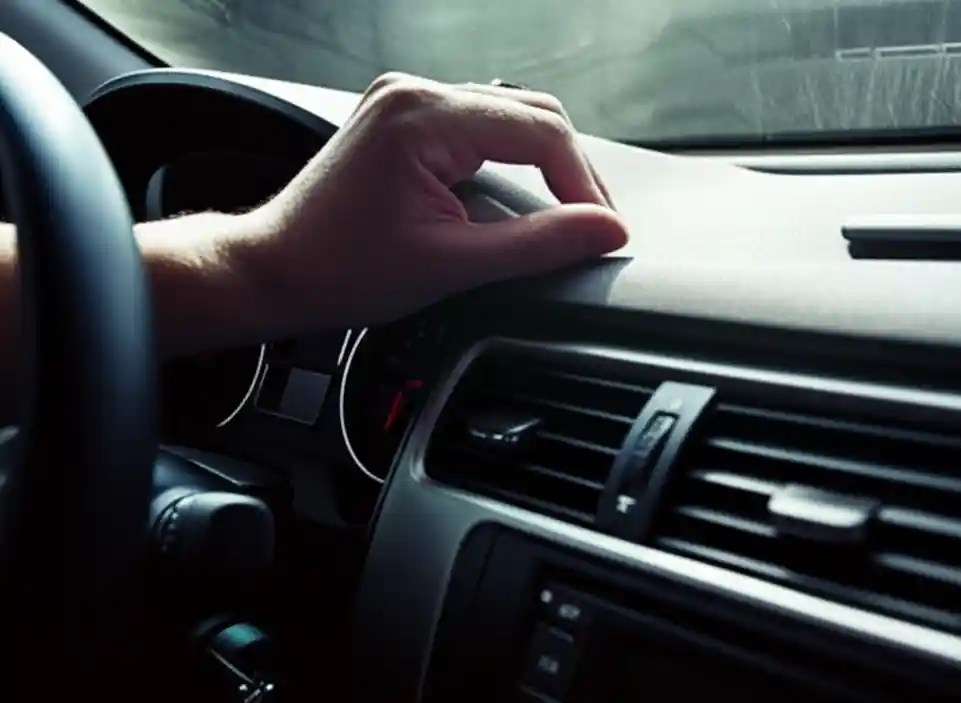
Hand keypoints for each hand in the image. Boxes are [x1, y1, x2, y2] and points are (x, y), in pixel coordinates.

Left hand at [239, 73, 626, 330]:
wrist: (275, 271)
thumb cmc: (342, 269)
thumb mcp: (454, 265)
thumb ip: (539, 245)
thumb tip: (605, 231)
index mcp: (425, 116)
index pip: (542, 132)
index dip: (584, 185)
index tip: (605, 230)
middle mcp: (416, 93)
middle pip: (532, 114)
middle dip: (573, 171)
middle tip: (596, 224)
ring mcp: (408, 101)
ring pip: (510, 116)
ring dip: (546, 162)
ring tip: (569, 212)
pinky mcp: (405, 118)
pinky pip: (481, 125)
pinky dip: (512, 159)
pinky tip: (526, 195)